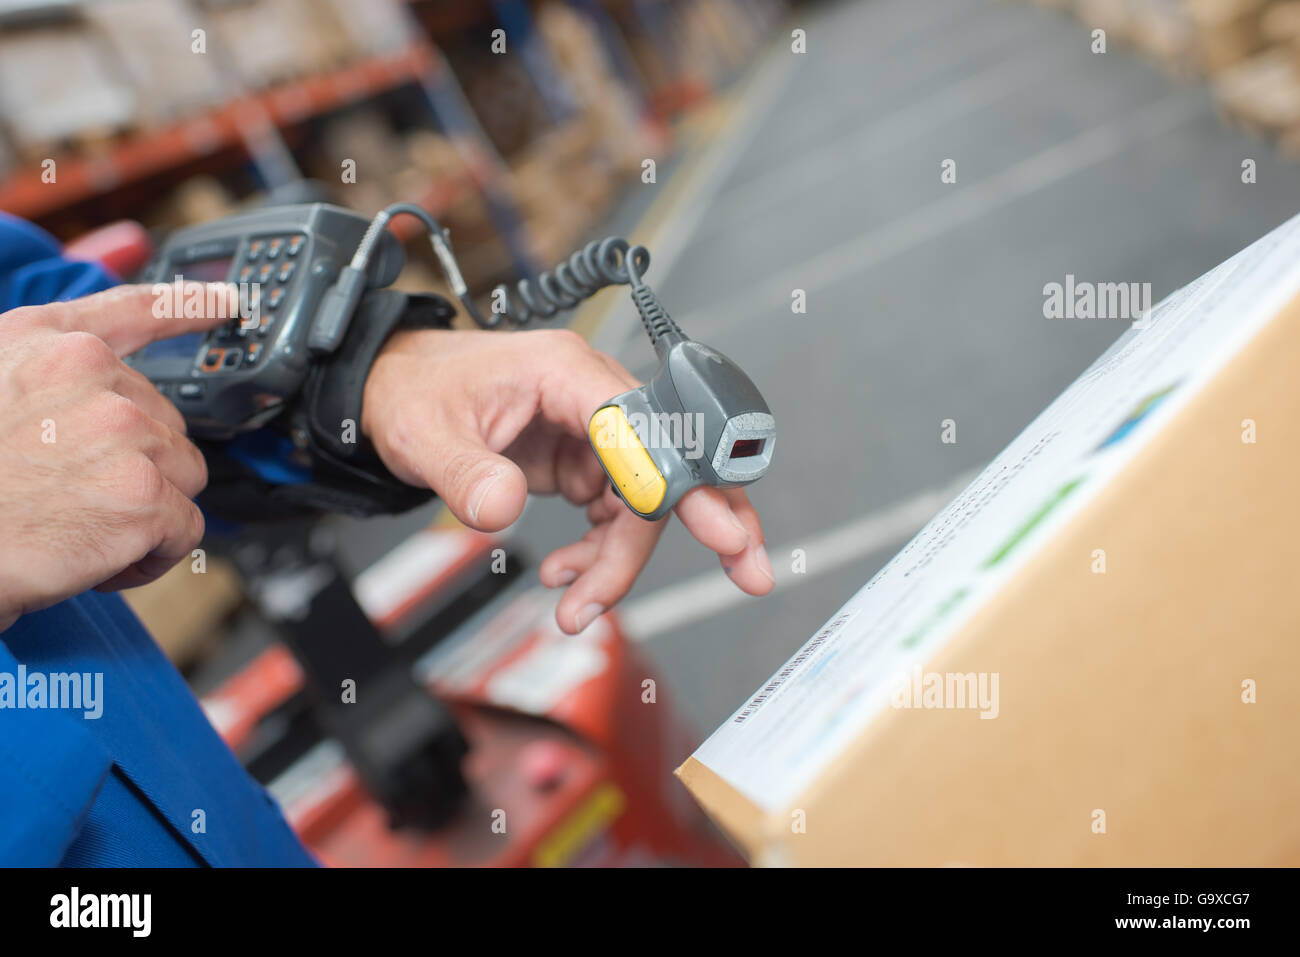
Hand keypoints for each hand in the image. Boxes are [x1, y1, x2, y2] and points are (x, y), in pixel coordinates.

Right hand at [0, 283, 235, 629]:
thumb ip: (44, 379)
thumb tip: (103, 402)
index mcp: (44, 342)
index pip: (133, 310)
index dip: (188, 305)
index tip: (228, 300)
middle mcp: (90, 373)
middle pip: (164, 422)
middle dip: (132, 467)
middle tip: (67, 497)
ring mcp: (123, 430)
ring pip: (182, 474)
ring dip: (143, 512)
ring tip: (75, 528)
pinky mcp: (145, 494)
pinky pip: (184, 529)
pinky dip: (148, 557)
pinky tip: (93, 561)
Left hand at [362, 327, 773, 633]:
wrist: (397, 391)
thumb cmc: (416, 392)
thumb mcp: (425, 436)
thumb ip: (466, 475)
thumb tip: (500, 513)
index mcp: (565, 373)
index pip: (644, 429)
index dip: (683, 483)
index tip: (721, 532)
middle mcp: (592, 398)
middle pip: (668, 464)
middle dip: (708, 521)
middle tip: (746, 572)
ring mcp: (592, 430)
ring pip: (642, 502)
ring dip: (622, 561)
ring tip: (576, 607)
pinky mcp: (584, 458)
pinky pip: (615, 511)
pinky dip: (600, 552)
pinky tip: (568, 576)